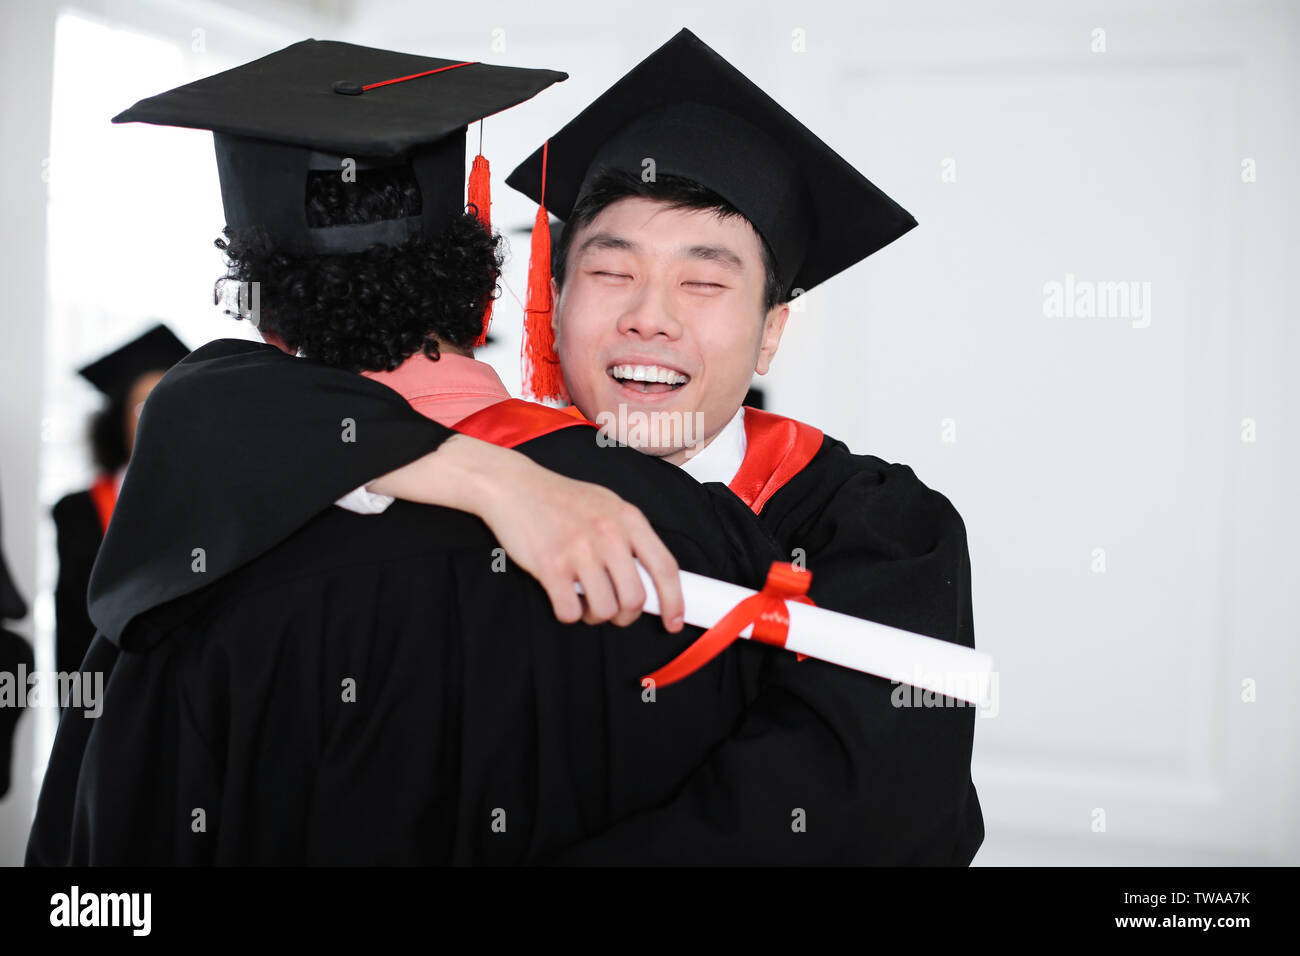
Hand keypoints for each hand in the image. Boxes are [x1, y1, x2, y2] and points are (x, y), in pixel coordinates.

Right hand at [368, 435, 684, 630]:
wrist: (513, 486)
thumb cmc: (560, 499)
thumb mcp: (607, 504)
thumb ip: (630, 536)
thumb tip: (652, 578)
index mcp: (629, 519)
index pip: (665, 568)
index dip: (674, 601)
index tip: (674, 621)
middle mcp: (609, 534)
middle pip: (635, 598)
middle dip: (626, 615)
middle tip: (614, 612)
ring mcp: (580, 550)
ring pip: (604, 610)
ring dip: (595, 616)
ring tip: (584, 601)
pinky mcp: (551, 565)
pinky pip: (570, 611)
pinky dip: (569, 614)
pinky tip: (564, 599)